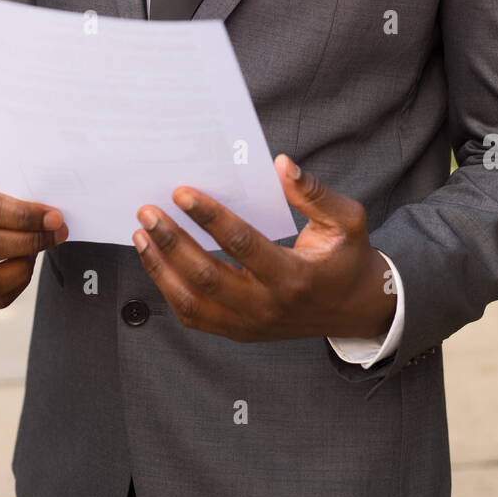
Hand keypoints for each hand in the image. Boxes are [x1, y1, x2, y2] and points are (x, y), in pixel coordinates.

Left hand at [132, 154, 394, 342]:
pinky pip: (195, 316)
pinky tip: (156, 261)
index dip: (209, 217)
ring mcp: (250, 324)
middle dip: (172, 241)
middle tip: (147, 212)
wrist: (355, 310)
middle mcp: (267, 306)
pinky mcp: (240, 332)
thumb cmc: (348, 259)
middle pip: (206, 276)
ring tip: (142, 235)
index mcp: (293, 277)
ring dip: (161, 267)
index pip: (242, 244)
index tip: (181, 193)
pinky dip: (169, 290)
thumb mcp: (347, 221)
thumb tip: (281, 165)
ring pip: (192, 301)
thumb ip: (315, 194)